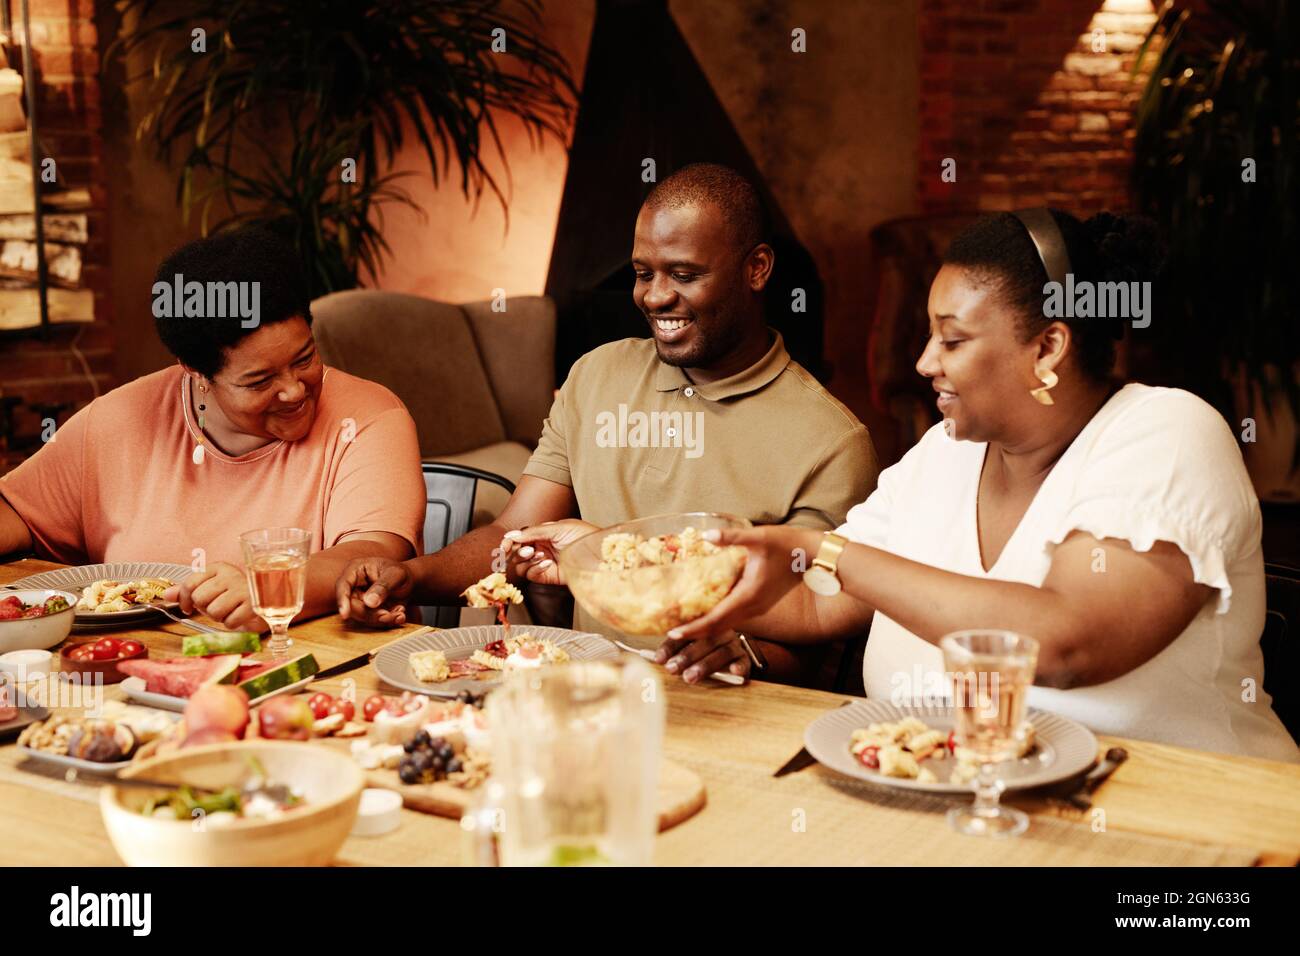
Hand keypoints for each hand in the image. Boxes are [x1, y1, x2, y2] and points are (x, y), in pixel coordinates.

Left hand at [165, 562, 261, 631]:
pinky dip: (232, 624)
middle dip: (205, 608)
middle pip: (200, 598)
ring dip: (219, 617)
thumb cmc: (233, 594)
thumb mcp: (209, 588)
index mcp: (218, 568)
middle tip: (217, 605)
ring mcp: (243, 589)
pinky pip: (230, 622)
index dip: (184, 600)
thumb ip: (188, 590)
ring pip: (213, 611)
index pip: (190, 584)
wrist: (266, 600)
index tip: (187, 607)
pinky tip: (239, 615)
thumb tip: (166, 594)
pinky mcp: (253, 605)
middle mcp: (231, 575)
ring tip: (229, 610)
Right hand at [335, 557, 413, 627]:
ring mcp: (359, 601)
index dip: (342, 600)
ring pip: (362, 617)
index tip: (345, 615)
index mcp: (355, 570)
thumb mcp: (395, 575)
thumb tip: (369, 602)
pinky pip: (372, 621)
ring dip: (381, 619)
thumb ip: (383, 586)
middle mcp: (354, 587)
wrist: (409, 582)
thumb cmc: (400, 572)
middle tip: (389, 614)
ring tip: (400, 613)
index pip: (343, 585)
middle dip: (370, 614)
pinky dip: (387, 621)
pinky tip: (400, 615)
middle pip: (352, 606)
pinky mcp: (367, 612)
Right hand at [499, 519, 597, 585]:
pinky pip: (531, 574)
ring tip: (539, 554)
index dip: (510, 541)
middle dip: (517, 550)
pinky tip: (547, 563)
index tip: (506, 544)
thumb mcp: (559, 528)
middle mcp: (541, 548)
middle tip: (527, 549)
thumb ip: (535, 531)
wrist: (599, 554)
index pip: (519, 537)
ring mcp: (543, 562)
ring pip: (520, 565)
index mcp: (543, 533)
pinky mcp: (547, 576)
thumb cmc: (585, 536)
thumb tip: (512, 535)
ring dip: (526, 559)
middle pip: (516, 552)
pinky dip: (535, 568)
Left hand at [654, 628, 750, 684]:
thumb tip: (654, 659)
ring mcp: (734, 644)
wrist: (733, 648)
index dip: (671, 645)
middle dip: (686, 656)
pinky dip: (740, 666)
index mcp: (703, 625)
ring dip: (705, 665)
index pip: (686, 633)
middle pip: (705, 641)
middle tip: (672, 669)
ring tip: (690, 677)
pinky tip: (733, 672)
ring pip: (722, 652)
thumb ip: (675, 652)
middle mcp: (719, 631)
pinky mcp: (745, 658)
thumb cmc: (702, 653)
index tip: (658, 659)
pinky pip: (744, 661)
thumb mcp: (688, 648)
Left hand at [666, 525, 817, 641]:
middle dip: (694, 633)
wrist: (817, 556)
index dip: (693, 628)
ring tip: (684, 625)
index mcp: (748, 596)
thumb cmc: (789, 545)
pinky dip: (718, 619)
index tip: (673, 633)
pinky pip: (735, 617)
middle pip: (718, 627)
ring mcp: (758, 607)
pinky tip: (707, 610)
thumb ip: (732, 537)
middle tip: (670, 633)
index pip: (715, 620)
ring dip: (706, 628)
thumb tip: (706, 535)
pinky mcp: (760, 602)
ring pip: (727, 624)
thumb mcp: (760, 537)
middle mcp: (752, 607)